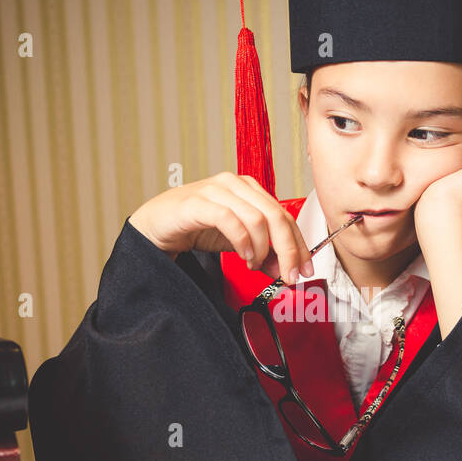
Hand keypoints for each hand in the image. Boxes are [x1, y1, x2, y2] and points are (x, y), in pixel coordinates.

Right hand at [128, 172, 313, 282]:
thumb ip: (262, 254)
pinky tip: (244, 257)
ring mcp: (216, 190)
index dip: (299, 244)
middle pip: (276, 216)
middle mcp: (236, 185)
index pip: (285, 216)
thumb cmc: (195, 227)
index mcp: (250, 190)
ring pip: (257, 218)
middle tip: (289, 276)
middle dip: (288, 250)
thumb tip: (285, 270)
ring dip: (263, 249)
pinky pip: (229, 219)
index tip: (306, 269)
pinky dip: (242, 242)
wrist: (156, 225)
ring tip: (255, 266)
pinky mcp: (198, 202)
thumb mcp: (237, 243)